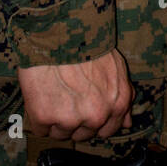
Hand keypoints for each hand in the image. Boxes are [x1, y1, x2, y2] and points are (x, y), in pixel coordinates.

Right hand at [18, 48, 133, 141]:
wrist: (59, 30)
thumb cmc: (88, 44)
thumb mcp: (116, 66)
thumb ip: (123, 95)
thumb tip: (127, 123)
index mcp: (117, 103)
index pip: (107, 131)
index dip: (94, 120)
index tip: (84, 109)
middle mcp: (96, 116)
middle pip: (82, 135)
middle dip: (75, 120)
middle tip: (66, 96)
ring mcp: (70, 119)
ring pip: (61, 134)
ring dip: (56, 120)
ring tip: (54, 92)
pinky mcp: (45, 117)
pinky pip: (41, 129)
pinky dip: (39, 117)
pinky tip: (42, 95)